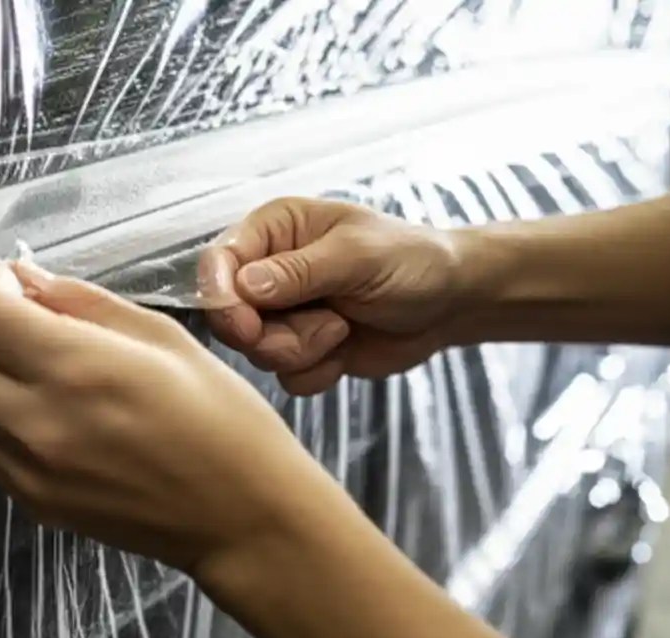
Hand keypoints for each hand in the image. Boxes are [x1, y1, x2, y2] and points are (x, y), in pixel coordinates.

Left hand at [0, 263, 330, 574]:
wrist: (242, 517)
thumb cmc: (222, 423)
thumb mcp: (164, 338)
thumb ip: (83, 303)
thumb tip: (28, 281)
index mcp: (75, 369)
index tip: (18, 285)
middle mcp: (37, 422)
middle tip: (17, 323)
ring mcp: (28, 470)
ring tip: (30, 368)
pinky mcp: (30, 502)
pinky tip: (39, 409)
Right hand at [206, 198, 467, 393]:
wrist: (450, 303)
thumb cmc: (411, 261)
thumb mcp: (359, 257)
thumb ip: (300, 270)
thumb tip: (243, 286)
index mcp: (275, 230)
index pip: (219, 262)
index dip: (221, 297)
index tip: (246, 323)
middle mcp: (269, 270)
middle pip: (228, 316)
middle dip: (270, 333)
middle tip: (322, 328)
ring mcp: (283, 313)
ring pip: (255, 351)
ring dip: (301, 350)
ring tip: (341, 329)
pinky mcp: (300, 349)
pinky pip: (284, 376)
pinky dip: (316, 371)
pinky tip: (345, 349)